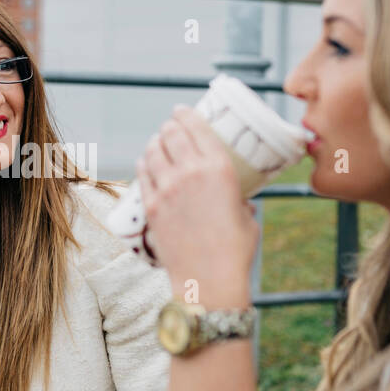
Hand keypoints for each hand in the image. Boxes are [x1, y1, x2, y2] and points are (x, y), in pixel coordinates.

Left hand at [135, 105, 258, 306]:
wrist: (208, 279)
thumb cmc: (235, 251)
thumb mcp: (247, 217)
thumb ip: (240, 202)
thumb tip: (240, 203)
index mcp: (219, 168)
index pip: (196, 127)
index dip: (185, 114)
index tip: (181, 110)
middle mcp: (190, 172)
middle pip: (171, 134)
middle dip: (169, 126)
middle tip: (170, 127)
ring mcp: (167, 188)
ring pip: (152, 151)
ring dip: (154, 143)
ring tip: (157, 143)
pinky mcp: (150, 206)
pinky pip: (142, 175)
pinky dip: (143, 165)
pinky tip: (145, 164)